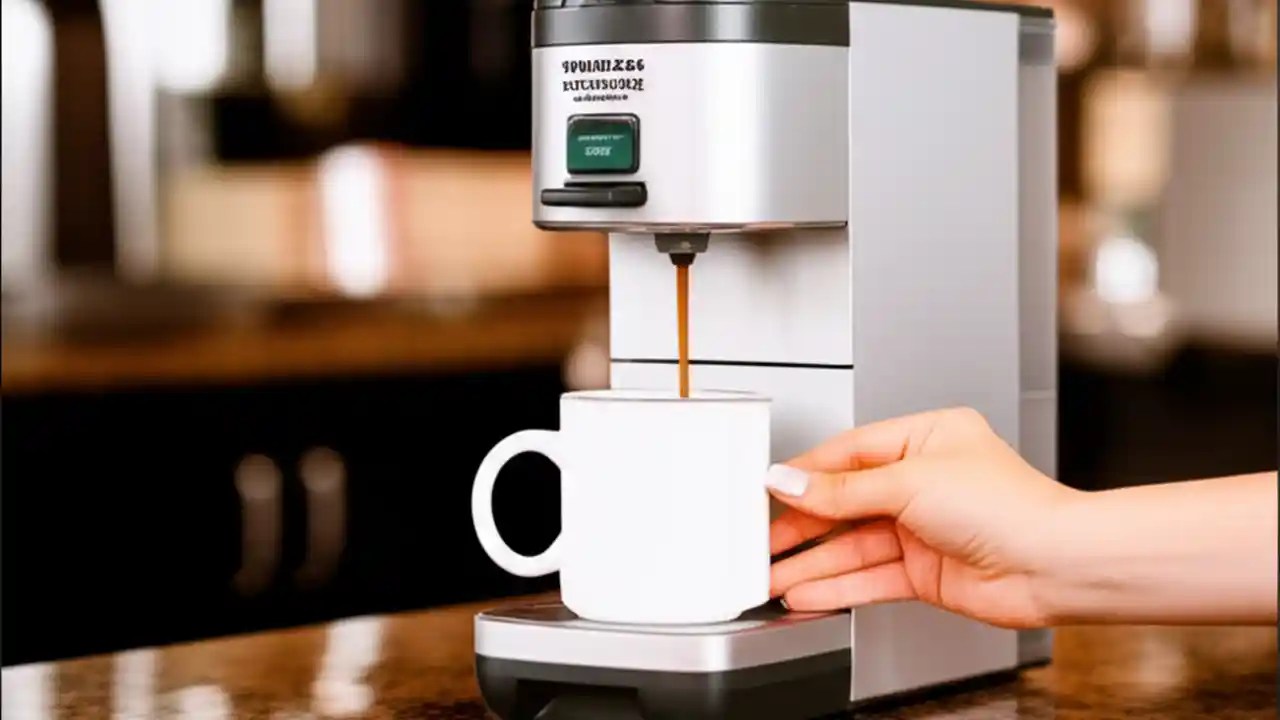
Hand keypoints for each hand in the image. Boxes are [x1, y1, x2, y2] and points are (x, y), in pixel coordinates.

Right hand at [765, 407, 1077, 628]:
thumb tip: (791, 482)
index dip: (806, 473)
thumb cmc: (1010, 506)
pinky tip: (806, 590)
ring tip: (771, 573)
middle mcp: (924, 482)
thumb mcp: (910, 483)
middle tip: (761, 537)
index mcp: (925, 439)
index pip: (849, 453)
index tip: (769, 487)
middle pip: (845, 502)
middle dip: (802, 523)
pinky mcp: (924, 571)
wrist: (1054, 565)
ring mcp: (923, 529)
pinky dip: (836, 585)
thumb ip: (842, 491)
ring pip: (853, 545)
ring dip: (811, 561)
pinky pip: (868, 576)